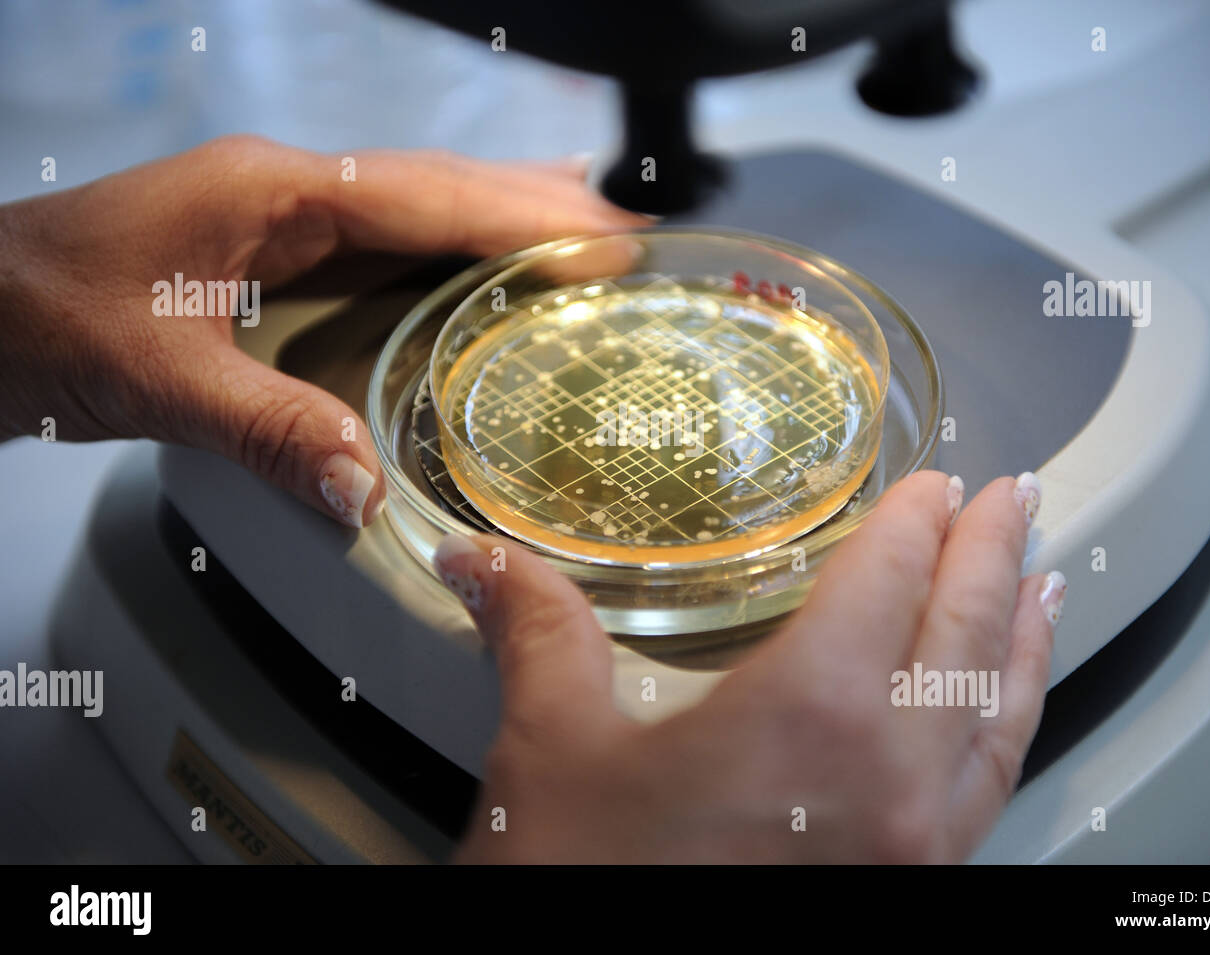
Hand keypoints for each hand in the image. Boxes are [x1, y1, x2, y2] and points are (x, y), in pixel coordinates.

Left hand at [0, 136, 646, 524]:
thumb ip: (268, 430)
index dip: (518, 218)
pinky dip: (448, 250)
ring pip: (415, 208)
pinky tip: (480, 267)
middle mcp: (283, 190)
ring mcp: (276, 218)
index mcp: (266, 190)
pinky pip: (382, 243)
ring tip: (583, 238)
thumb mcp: (154, 378)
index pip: (422, 196)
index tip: (598, 238)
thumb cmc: (33, 316)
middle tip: (622, 233)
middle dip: (533, 204)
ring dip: (500, 221)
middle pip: (436, 187)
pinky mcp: (268, 255)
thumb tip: (368, 489)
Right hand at [435, 469, 1064, 862]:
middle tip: (1013, 498)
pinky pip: (992, 783)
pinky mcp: (918, 887)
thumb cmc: (588, 890)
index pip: (888, 580)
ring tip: (1044, 581)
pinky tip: (1003, 708)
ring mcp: (918, 843)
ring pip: (1000, 710)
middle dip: (991, 552)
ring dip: (1024, 632)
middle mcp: (890, 776)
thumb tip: (485, 561)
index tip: (936, 484)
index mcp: (810, 715)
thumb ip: (539, 633)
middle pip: (965, 631)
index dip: (915, 521)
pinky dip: (1012, 720)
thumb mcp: (555, 752)